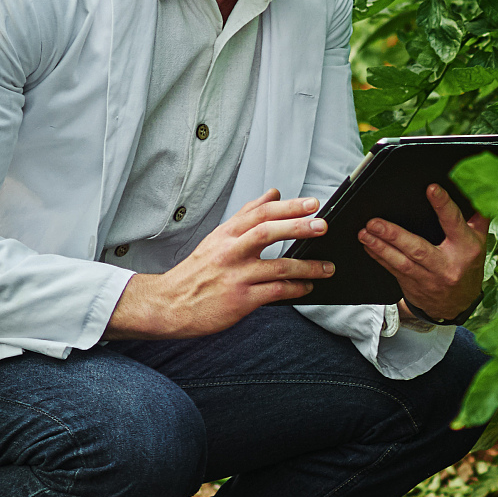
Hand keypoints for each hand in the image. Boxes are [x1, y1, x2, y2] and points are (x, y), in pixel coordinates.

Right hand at [104, 189, 333, 338]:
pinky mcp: (241, 300)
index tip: (312, 203)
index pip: (261, 212)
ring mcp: (236, 276)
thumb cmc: (197, 271)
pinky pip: (275, 292)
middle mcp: (231, 252)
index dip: (289, 206)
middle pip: (268, 232)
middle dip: (298, 227)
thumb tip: (274, 192)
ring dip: (308, 266)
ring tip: (327, 267)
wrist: (170, 304)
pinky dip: (295, 289)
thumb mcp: (218, 237)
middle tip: (322, 225)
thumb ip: (247, 215)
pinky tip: (307, 287)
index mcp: (227, 234)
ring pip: (278, 266)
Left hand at [358, 183, 489, 323]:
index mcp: (466, 248)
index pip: (454, 223)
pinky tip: (368, 246)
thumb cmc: (468, 265)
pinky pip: (393, 270)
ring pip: (402, 262)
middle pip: (418, 249)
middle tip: (375, 222)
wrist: (459, 304)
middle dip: (394, 235)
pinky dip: (379, 257)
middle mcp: (446, 265)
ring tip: (365, 233)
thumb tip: (476, 191)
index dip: (443, 205)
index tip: (431, 189)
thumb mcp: (479, 241)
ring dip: (381, 247)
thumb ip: (477, 217)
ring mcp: (429, 278)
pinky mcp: (413, 285)